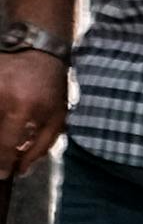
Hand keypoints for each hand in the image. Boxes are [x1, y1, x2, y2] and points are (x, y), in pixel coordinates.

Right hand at [0, 50, 66, 182]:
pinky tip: (3, 120)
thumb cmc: (50, 87)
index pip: (4, 145)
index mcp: (23, 107)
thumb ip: (40, 146)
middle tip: (3, 160)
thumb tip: (21, 169)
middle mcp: (1, 96)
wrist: (38, 49)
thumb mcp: (57, 117)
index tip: (3, 174)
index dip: (2, 164)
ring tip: (6, 135)